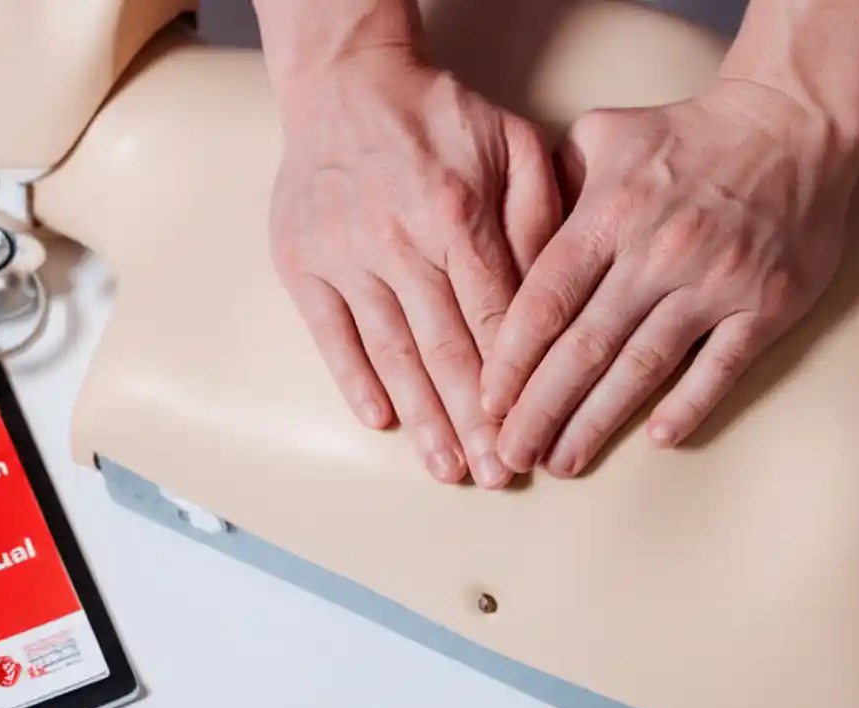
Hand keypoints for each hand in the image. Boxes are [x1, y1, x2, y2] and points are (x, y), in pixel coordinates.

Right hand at [268, 51, 559, 486]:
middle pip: (446, 348)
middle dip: (476, 420)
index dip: (513, 381)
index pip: (493, 316)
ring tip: (446, 468)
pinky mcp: (302, 262)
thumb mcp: (511, 141)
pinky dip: (354, 379)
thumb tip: (556, 291)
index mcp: (457, 213)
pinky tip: (379, 420)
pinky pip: (331, 333)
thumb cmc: (437, 115)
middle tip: (497, 475)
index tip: (530, 428)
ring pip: (391, 351)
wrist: (344, 82)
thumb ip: (541, 212)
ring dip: (421, 416)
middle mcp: (399, 241)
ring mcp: (344, 255)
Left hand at [482, 79, 856, 478]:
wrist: (792, 120)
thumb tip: (499, 240)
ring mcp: (716, 281)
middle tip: (510, 455)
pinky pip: (722, 367)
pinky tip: (656, 441)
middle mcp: (659, 251)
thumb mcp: (600, 136)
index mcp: (610, 213)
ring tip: (560, 461)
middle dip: (540, 409)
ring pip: (643, 366)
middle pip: (585, 347)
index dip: (512, 359)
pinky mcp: (768, 303)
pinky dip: (689, 405)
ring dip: (597, 421)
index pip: (546, 301)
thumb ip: (547, 187)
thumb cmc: (681, 136)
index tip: (487, 402)